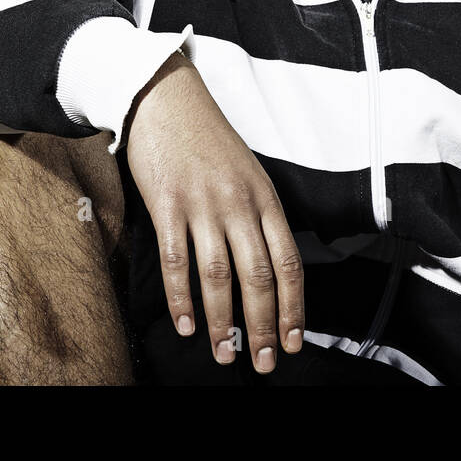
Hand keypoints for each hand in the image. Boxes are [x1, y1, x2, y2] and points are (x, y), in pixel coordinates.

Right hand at [125, 51, 303, 373]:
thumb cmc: (208, 140)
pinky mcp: (167, 204)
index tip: (293, 340)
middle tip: (264, 362)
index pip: (289, 262)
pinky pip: (176, 260)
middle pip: (259, 276)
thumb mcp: (249, 174)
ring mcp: (203, 205)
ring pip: (219, 276)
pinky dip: (181, 298)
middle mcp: (239, 204)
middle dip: (264, 326)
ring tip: (224, 353)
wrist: (167, 98)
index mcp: (265, 199)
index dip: (293, 307)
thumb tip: (270, 270)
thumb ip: (259, 217)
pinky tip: (186, 324)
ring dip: (222, 322)